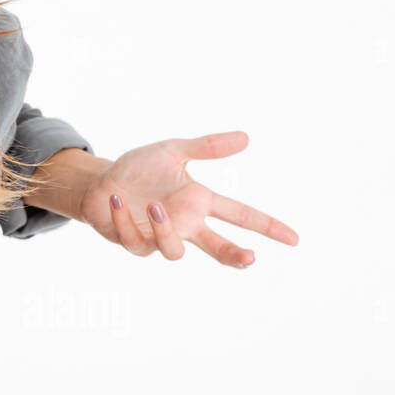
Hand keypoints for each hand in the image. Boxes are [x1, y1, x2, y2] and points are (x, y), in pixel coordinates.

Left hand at [78, 131, 297, 268]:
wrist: (100, 182)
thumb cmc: (139, 169)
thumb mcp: (172, 151)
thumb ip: (206, 147)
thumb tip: (246, 137)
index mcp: (198, 202)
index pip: (239, 215)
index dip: (266, 226)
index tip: (294, 239)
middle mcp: (184, 223)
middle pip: (217, 248)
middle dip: (234, 255)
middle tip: (249, 257)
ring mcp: (159, 236)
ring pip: (174, 250)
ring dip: (165, 230)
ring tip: (155, 206)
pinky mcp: (134, 242)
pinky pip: (135, 239)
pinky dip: (124, 218)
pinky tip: (117, 199)